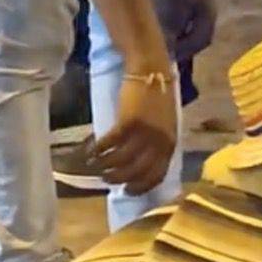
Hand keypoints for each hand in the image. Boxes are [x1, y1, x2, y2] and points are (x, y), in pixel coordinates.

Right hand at [93, 74, 177, 195]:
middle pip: (137, 171)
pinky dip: (98, 149)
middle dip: (120, 179)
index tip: (127, 191)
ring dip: (106, 166)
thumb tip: (139, 165)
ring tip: (96, 166)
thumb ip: (157, 144)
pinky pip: (110, 143)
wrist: (150, 69)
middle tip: (106, 180)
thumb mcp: (164, 125)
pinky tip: (90, 151)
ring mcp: (145, 132)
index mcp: (171, 144)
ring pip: (122, 159)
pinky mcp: (129, 121)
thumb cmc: (156, 97)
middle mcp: (159, 141)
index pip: (157, 175)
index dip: (141, 187)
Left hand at [162, 0, 216, 61]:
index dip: (182, 53)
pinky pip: (188, 24)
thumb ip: (175, 24)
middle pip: (196, 42)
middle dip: (181, 49)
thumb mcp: (181, 2)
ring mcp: (203, 12)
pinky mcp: (195, 5)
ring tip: (165, 45)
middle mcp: (208, 19)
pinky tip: (169, 30)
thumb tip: (168, 45)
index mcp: (207, 21)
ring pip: (192, 34)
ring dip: (180, 41)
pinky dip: (179, 31)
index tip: (167, 58)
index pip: (197, 44)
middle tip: (165, 54)